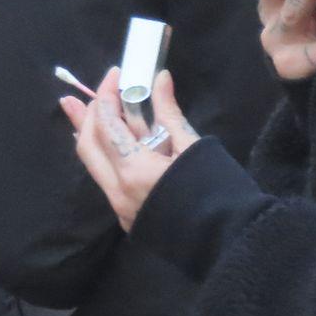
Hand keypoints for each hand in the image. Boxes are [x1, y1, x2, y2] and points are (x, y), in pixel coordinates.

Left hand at [58, 67, 199, 232]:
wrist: (229, 241)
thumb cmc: (215, 191)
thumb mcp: (191, 146)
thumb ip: (168, 112)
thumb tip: (160, 78)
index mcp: (135, 170)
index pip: (107, 124)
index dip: (107, 94)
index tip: (116, 74)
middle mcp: (119, 191)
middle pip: (87, 146)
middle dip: (86, 115)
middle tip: (89, 94)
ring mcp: (121, 207)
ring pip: (94, 164)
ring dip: (91, 135)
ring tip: (89, 111)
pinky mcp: (128, 216)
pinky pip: (107, 179)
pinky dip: (105, 155)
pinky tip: (113, 142)